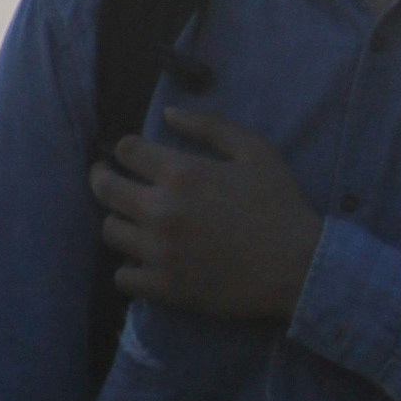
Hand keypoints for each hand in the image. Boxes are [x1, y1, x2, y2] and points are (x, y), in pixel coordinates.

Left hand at [88, 105, 322, 324]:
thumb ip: (209, 126)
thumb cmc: (279, 204)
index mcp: (181, 172)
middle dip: (102, 178)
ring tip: (134, 222)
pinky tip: (145, 261)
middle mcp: (160, 210)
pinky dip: (130, 267)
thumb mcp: (255, 150)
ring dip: (120, 222)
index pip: (126, 151)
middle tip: (108, 180)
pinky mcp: (163, 287)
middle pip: (105, 189)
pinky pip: (123, 276)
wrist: (297, 267)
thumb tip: (168, 113)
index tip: (132, 155)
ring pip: (110, 231)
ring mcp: (158, 252)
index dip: (126, 149)